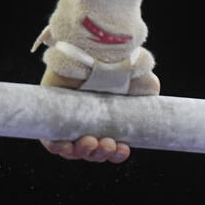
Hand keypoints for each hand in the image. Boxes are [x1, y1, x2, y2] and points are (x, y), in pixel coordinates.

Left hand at [37, 52, 159, 163]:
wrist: (102, 50)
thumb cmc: (123, 65)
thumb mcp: (145, 86)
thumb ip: (149, 102)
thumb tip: (155, 116)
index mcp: (106, 117)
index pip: (108, 145)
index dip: (115, 153)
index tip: (123, 149)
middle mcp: (86, 118)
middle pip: (89, 149)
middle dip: (99, 153)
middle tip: (107, 144)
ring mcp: (67, 115)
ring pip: (70, 147)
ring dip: (82, 152)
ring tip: (92, 143)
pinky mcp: (49, 110)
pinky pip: (48, 137)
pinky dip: (57, 146)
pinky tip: (68, 146)